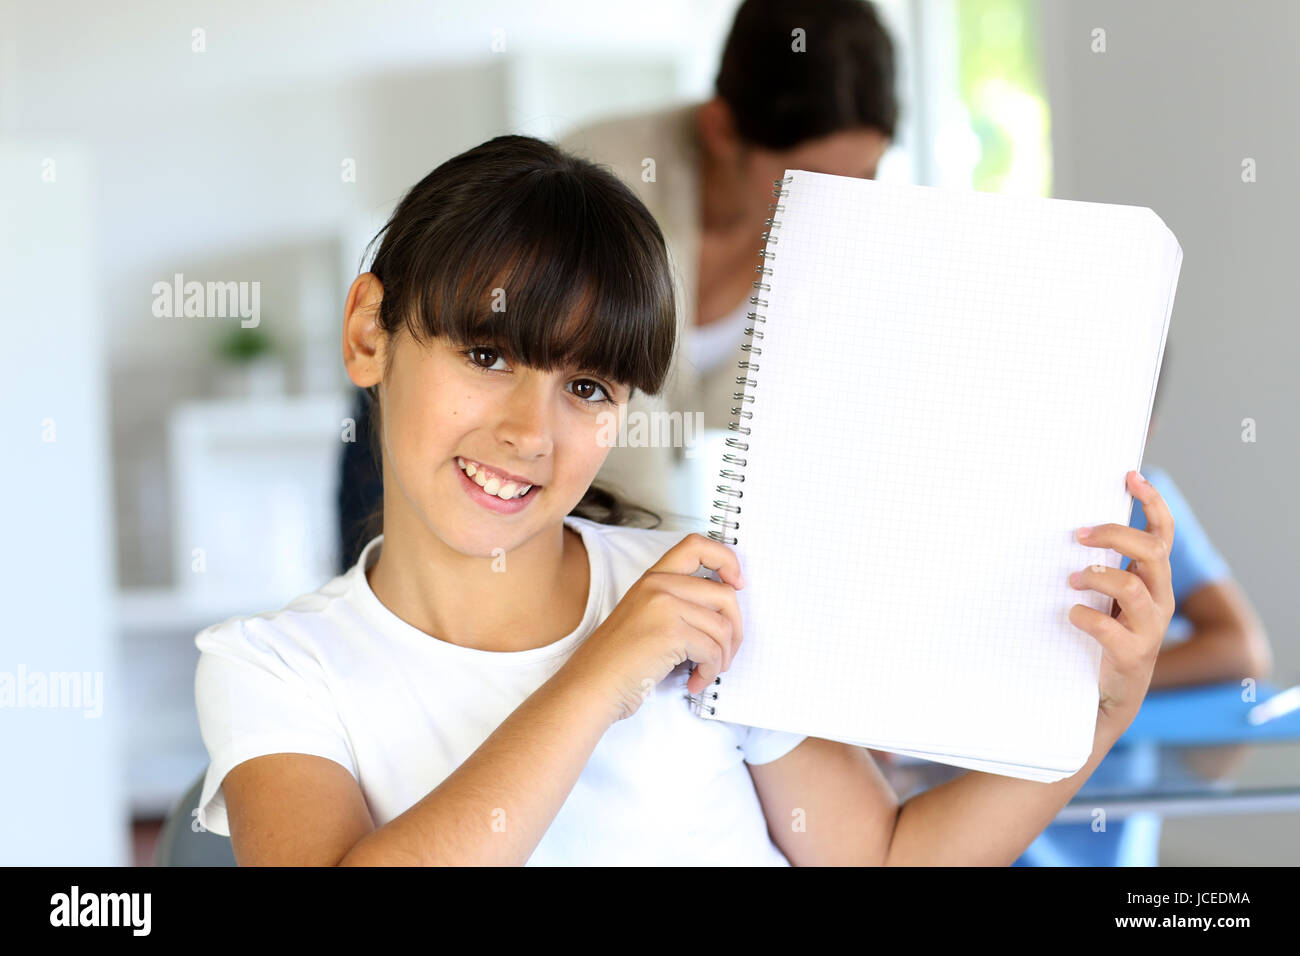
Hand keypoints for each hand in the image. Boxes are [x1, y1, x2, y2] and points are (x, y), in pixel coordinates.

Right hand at [561, 533, 744, 721]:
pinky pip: (712, 650)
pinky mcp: (670, 632)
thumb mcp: (646, 618)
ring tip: (707, 672)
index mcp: (653, 578)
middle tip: (724, 654)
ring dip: (722, 657)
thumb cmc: (619, 662)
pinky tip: (696, 681)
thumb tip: (727, 611)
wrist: (590, 687)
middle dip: (734, 630)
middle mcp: (658, 585)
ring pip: (723, 627)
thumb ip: (679, 604)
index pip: (697, 545)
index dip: (726, 560)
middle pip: (724, 595)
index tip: (737, 583)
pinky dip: (710, 671)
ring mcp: (663, 606)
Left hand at [1068, 470, 1175, 723]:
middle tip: (1078, 534)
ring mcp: (1149, 629)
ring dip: (1098, 576)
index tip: (1132, 476)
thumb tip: (1066, 529)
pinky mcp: (1131, 655)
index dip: (1152, 503)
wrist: (1107, 696)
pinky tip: (1071, 614)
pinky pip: (1109, 628)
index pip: (1162, 533)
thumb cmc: (1102, 636)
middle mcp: (1159, 599)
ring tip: (1072, 579)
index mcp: (1154, 579)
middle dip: (1115, 535)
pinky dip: (1086, 616)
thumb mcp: (1105, 596)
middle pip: (1151, 552)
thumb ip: (1098, 565)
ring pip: (1134, 587)